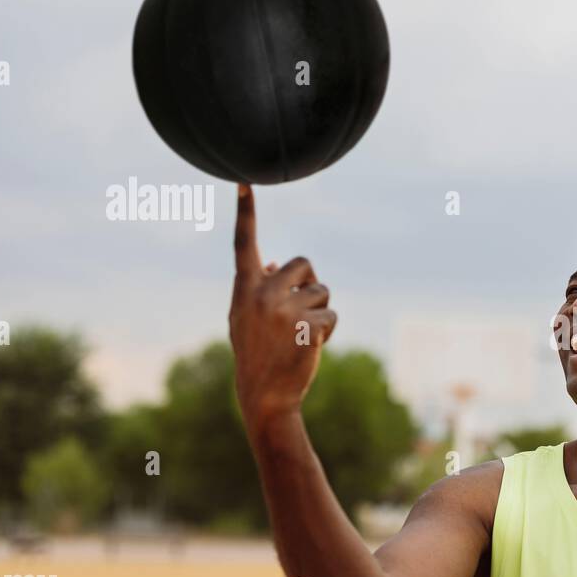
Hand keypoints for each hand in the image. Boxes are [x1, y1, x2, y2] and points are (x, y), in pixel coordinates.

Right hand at [229, 184, 336, 435]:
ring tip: (300, 334)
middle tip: (298, 310)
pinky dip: (327, 332)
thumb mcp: (245, 316)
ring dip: (319, 311)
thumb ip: (258, 286)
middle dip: (309, 283)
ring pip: (322, 292)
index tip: (244, 182)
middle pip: (304, 264)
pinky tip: (310, 347)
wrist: (263, 394)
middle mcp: (262, 293)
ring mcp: (284, 311)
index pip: (244, 242)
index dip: (245, 212)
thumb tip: (277, 261)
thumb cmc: (256, 351)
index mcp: (244, 287)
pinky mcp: (307, 328)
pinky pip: (332, 317)